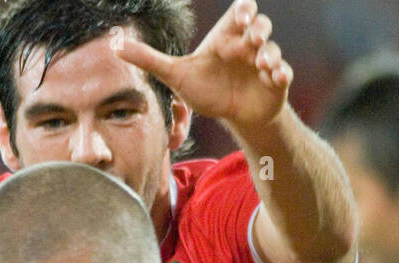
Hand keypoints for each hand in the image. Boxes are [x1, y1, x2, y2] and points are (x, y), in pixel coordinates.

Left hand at [116, 0, 291, 130]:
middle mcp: (247, 46)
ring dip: (269, 53)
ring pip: (272, 49)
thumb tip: (115, 44)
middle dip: (258, 29)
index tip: (240, 19)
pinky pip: (283, 73)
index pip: (241, 12)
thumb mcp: (175, 75)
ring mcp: (263, 63)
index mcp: (226, 38)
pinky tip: (275, 77)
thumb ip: (148, 59)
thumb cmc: (206, 89)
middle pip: (261, 25)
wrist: (230, 115)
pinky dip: (280, 74)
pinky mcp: (275, 82)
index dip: (244, 10)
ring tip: (261, 64)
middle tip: (251, 40)